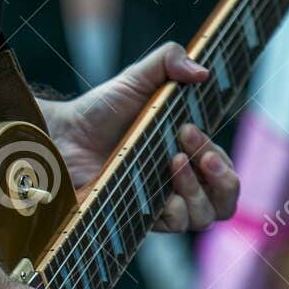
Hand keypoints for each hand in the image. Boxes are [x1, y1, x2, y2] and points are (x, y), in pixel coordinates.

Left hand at [41, 42, 239, 231]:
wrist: (64, 133)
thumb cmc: (102, 108)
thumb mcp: (137, 77)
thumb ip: (170, 61)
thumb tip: (202, 72)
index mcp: (189, 155)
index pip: (223, 170)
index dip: (219, 157)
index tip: (188, 129)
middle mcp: (179, 184)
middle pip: (224, 202)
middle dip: (223, 179)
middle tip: (197, 154)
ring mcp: (160, 203)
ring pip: (202, 218)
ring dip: (196, 191)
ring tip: (173, 161)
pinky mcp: (138, 218)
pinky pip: (172, 226)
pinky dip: (174, 211)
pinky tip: (162, 193)